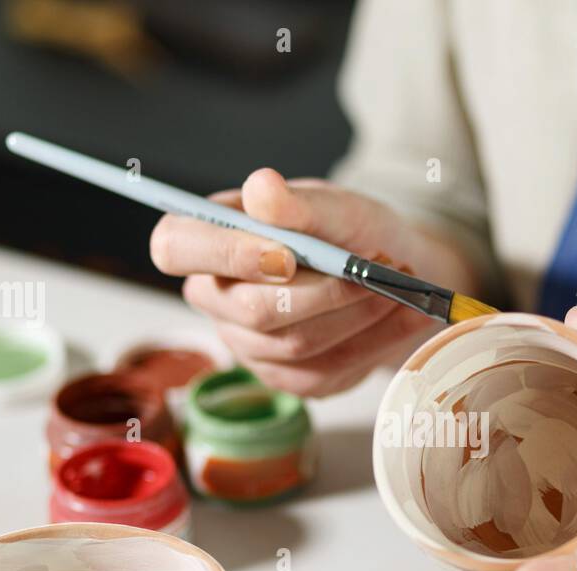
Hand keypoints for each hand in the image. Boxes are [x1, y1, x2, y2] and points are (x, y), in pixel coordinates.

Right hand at [150, 169, 474, 396]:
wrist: (388, 270)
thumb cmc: (348, 231)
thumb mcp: (333, 206)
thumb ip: (298, 204)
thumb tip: (262, 187)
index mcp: (208, 239)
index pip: (174, 247)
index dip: (225, 254)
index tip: (287, 253)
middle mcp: (215, 297)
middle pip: (251, 310)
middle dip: (324, 291)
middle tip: (374, 267)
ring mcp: (248, 345)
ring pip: (295, 345)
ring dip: (356, 315)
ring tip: (398, 287)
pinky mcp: (287, 378)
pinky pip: (325, 370)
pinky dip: (373, 341)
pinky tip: (403, 316)